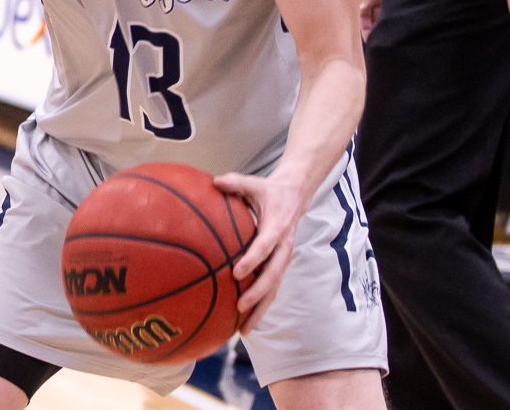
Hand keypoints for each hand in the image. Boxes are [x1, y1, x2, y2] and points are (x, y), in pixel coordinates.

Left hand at [212, 170, 305, 333]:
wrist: (295, 196)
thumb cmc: (268, 190)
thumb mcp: (253, 182)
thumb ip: (234, 182)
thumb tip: (213, 181)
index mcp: (276, 228)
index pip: (264, 247)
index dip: (252, 260)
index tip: (236, 273)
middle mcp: (283, 248)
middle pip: (273, 276)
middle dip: (257, 294)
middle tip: (239, 307)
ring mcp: (283, 260)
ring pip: (274, 289)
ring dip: (260, 309)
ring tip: (244, 329)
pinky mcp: (280, 266)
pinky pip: (271, 289)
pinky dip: (261, 306)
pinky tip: (246, 323)